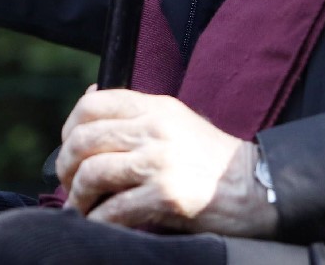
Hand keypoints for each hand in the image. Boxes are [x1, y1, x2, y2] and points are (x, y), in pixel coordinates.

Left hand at [57, 88, 275, 236]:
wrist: (257, 186)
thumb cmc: (212, 159)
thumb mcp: (176, 120)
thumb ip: (137, 114)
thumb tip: (88, 99)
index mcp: (155, 107)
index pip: (92, 105)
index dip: (69, 128)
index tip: (68, 150)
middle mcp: (155, 129)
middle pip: (84, 140)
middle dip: (66, 167)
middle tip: (69, 184)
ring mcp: (160, 162)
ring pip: (92, 174)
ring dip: (78, 196)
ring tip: (82, 207)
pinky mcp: (166, 196)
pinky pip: (114, 209)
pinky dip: (98, 220)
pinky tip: (99, 223)